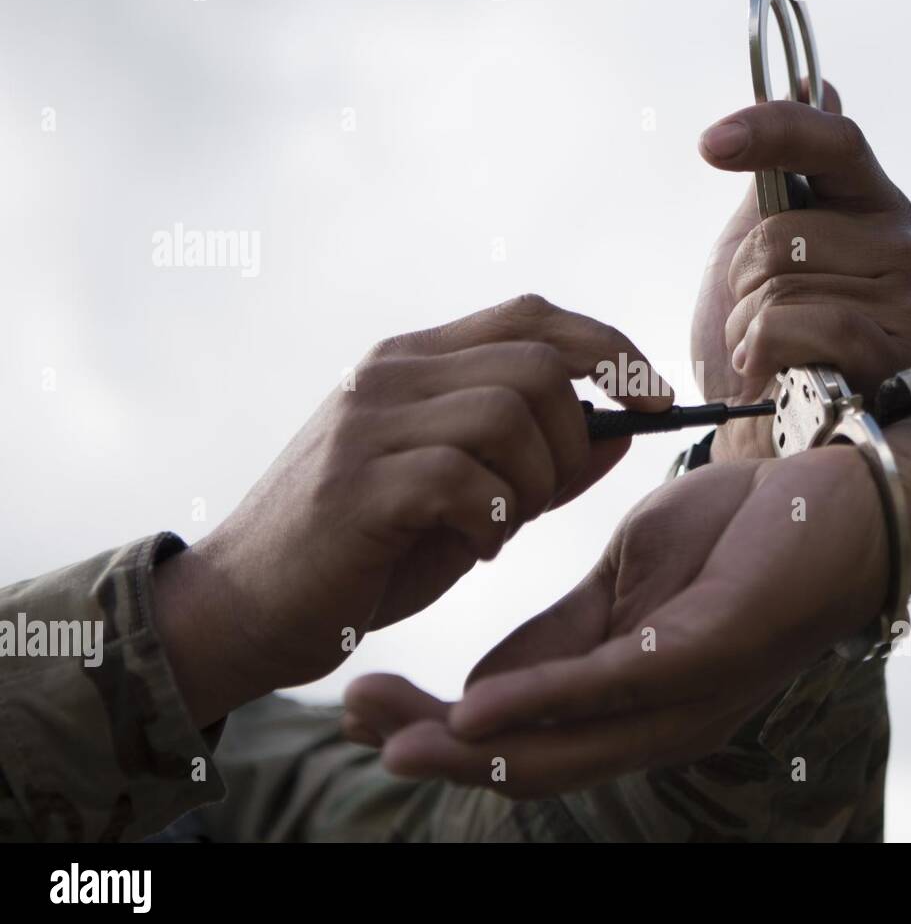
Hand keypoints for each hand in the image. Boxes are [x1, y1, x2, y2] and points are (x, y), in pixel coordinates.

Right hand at [154, 294, 670, 726]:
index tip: (657, 398)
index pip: (533, 315)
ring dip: (533, 485)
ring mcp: (369, 422)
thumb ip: (539, 461)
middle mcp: (391, 373)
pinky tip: (471, 548)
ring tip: (499, 529)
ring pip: (509, 415)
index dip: (609, 346)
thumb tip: (624, 432)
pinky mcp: (359, 483)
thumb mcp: (465, 499)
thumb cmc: (363, 553)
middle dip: (575, 435)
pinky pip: (468, 478)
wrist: (241, 609)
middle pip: (538, 362)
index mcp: (414, 361)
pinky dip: (494, 521)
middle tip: (548, 497)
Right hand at [342, 420, 910, 797]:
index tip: (359, 706)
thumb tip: (476, 689)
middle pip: (531, 761)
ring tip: (399, 740)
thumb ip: (559, 639)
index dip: (440, 734)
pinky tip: (478, 706)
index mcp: (631, 700)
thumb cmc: (736, 538)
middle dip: (438, 753)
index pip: (522, 736)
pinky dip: (541, 700)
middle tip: (355, 725)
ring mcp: (683, 695)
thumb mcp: (622, 589)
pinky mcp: (708, 653)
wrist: (833, 500)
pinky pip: (615, 687)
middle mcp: (654, 719)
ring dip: (472, 749)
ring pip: (564, 745)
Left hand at [691, 82, 910, 459]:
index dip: (770, 128)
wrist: (761, 434)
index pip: (831, 139)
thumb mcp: (754, 247)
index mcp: (867, 204)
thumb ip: (781, 171)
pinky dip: (769, 354)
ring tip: (770, 353)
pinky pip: (808, 324)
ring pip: (785, 283)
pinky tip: (780, 376)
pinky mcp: (904, 351)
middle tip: (755, 318)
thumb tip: (820, 82)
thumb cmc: (759, 341)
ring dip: (749, 326)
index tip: (709, 144)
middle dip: (741, 284)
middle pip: (783, 229)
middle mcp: (904, 242)